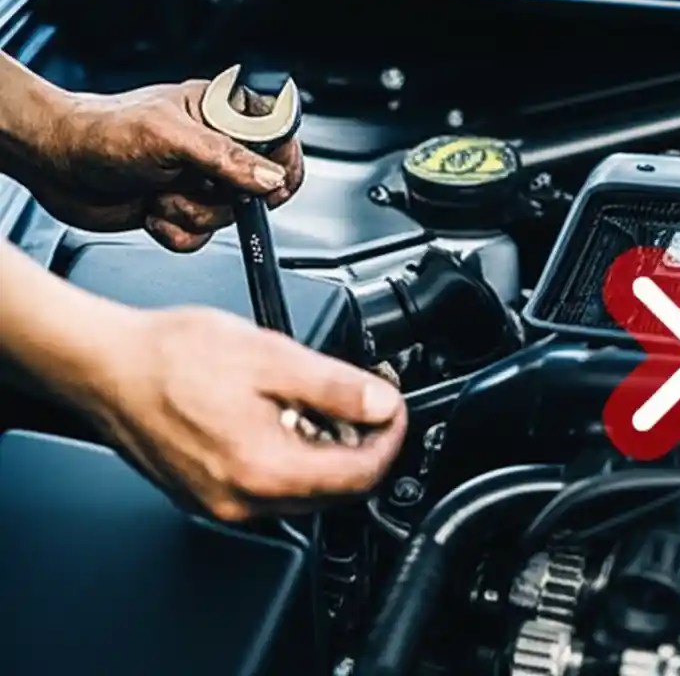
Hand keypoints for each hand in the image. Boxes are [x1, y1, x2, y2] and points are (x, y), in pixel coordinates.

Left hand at [21, 80, 302, 251]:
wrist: (54, 164)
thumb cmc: (100, 132)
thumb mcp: (169, 138)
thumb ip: (225, 157)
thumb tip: (269, 177)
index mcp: (219, 112)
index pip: (278, 136)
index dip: (282, 165)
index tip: (269, 186)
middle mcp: (214, 147)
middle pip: (257, 187)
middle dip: (221, 197)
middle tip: (193, 182)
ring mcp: (198, 181)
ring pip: (228, 217)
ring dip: (190, 214)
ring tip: (159, 193)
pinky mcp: (181, 209)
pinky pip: (202, 238)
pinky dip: (176, 233)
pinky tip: (151, 212)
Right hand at [77, 306, 406, 520]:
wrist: (104, 366)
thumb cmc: (170, 358)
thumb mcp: (272, 356)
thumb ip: (337, 386)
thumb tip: (382, 403)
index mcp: (266, 471)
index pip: (362, 476)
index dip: (390, 439)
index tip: (394, 409)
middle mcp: (244, 502)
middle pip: (337, 491)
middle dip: (362, 447)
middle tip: (366, 403)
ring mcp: (221, 504)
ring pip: (304, 492)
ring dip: (326, 453)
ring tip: (318, 404)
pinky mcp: (205, 496)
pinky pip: (268, 488)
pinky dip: (289, 459)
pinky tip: (281, 420)